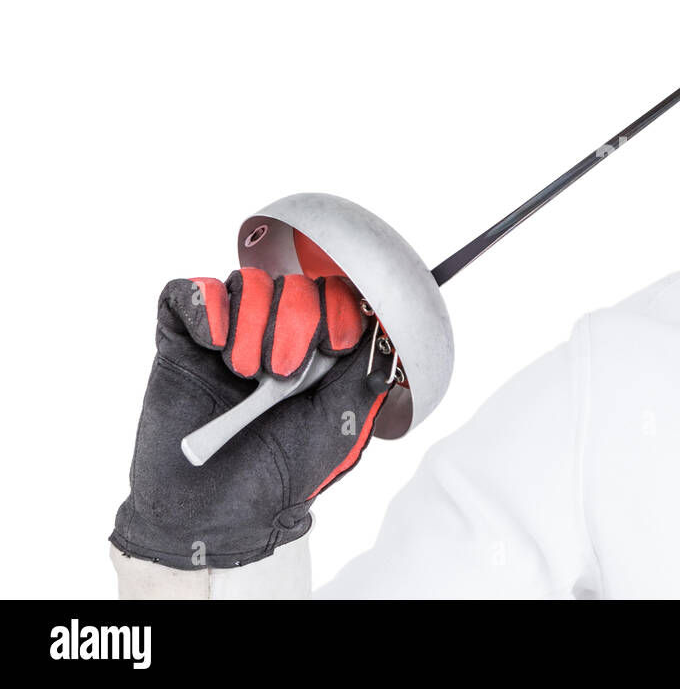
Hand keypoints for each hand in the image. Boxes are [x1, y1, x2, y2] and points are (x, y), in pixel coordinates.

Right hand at [110, 268, 391, 569]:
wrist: (217, 511)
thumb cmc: (283, 470)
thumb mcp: (342, 421)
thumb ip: (365, 372)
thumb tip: (384, 329)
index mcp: (317, 349)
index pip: (334, 294)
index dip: (336, 310)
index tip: (334, 347)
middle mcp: (272, 333)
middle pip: (291, 283)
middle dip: (295, 321)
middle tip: (282, 372)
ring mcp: (225, 333)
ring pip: (245, 283)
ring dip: (252, 322)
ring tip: (246, 374)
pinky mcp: (180, 338)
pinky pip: (187, 293)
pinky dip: (205, 310)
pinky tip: (213, 347)